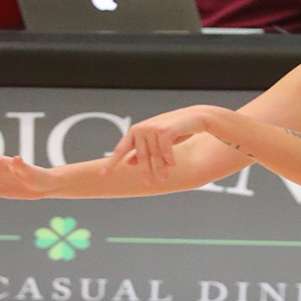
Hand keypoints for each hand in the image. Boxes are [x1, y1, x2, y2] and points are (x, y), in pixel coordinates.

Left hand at [106, 105, 224, 186]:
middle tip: (148, 184)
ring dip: (161, 167)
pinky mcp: (165, 131)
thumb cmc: (176, 130)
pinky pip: (165, 152)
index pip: (121, 149)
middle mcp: (141, 128)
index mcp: (135, 130)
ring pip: (154, 155)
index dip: (112, 162)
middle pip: (141, 156)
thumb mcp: (157, 141)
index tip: (103, 175)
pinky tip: (173, 163)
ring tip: (165, 177)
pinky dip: (169, 159)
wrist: (197, 117)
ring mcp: (152, 128)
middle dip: (146, 171)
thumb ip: (142, 150)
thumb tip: (128, 162)